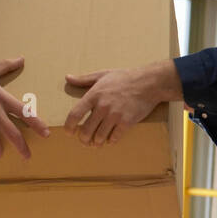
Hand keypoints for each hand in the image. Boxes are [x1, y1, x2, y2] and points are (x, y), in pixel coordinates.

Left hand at [63, 60, 180, 145]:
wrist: (148, 82)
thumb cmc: (125, 78)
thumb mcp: (102, 74)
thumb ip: (84, 79)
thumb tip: (68, 78)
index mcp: (94, 95)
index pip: (75, 114)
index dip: (69, 126)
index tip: (68, 132)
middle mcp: (103, 106)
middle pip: (86, 130)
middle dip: (83, 139)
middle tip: (84, 141)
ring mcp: (115, 115)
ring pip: (99, 137)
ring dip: (97, 142)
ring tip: (97, 143)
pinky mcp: (127, 122)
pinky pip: (114, 137)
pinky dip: (111, 141)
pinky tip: (110, 139)